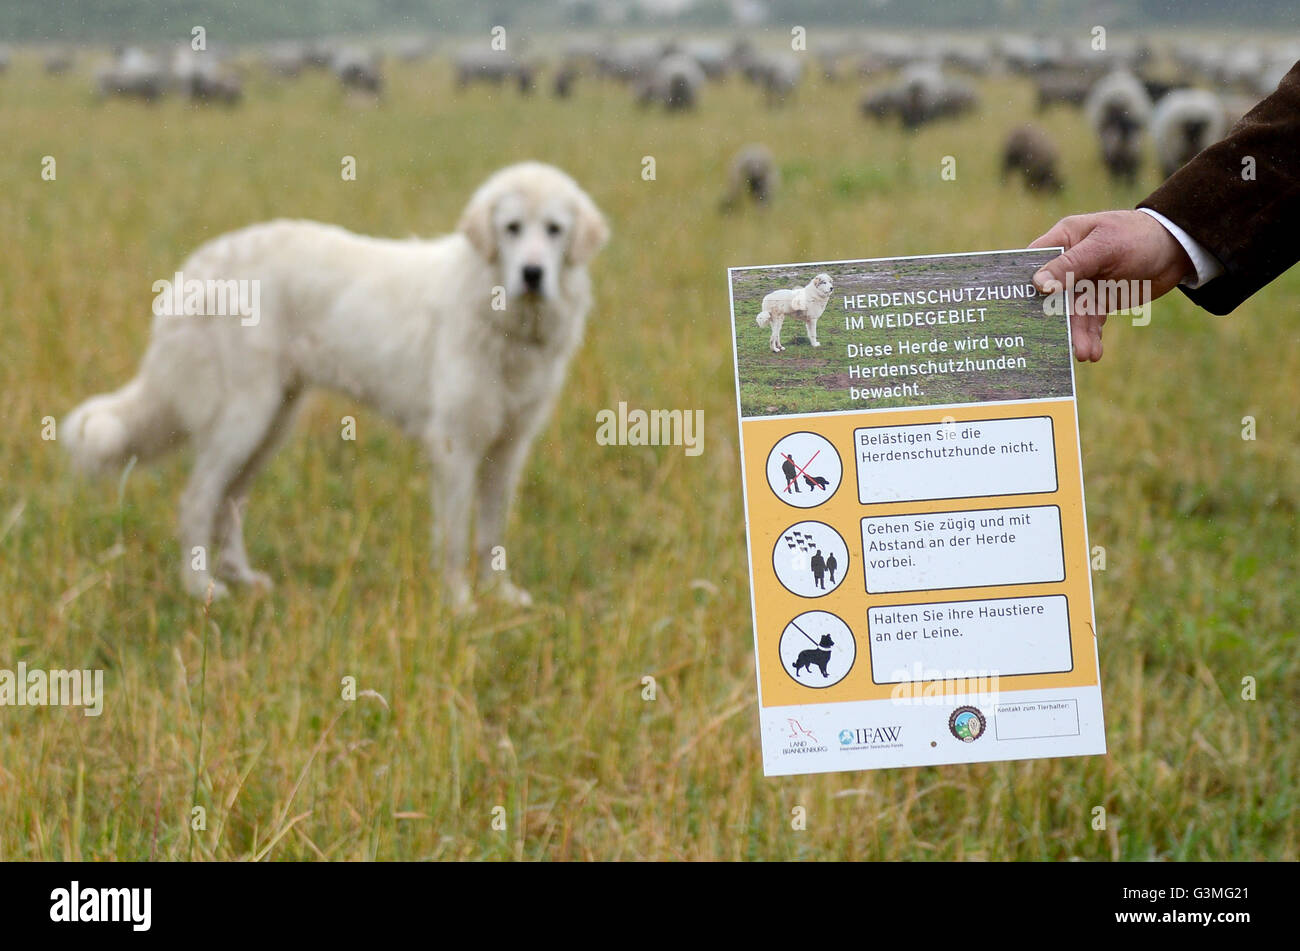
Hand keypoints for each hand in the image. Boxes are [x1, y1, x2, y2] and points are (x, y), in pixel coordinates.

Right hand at [1029, 210, 1194, 361]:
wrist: (1178, 249)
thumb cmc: (1139, 236)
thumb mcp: (1105, 246)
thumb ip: (1071, 265)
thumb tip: (1038, 284)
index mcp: (1063, 240)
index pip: (1033, 263)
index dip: (1022, 285)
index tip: (1014, 310)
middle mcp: (1068, 265)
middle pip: (1049, 297)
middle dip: (1052, 322)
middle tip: (1053, 343)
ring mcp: (1082, 285)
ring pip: (1071, 315)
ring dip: (1077, 335)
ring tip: (1085, 354)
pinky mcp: (1098, 301)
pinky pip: (1089, 323)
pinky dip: (1091, 337)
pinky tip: (1094, 353)